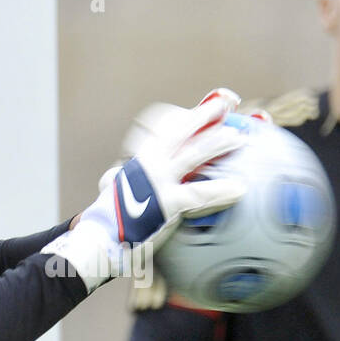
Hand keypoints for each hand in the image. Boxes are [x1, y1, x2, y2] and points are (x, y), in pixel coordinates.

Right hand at [43, 89, 245, 291]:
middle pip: (179, 130)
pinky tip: (240, 189)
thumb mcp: (116, 192)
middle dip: (203, 113)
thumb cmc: (110, 220)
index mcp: (139, 159)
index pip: (164, 129)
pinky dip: (221, 190)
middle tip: (225, 102)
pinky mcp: (166, 201)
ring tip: (238, 136)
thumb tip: (115, 177)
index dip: (186, 116)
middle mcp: (148, 163)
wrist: (99, 238)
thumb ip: (123, 180)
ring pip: (192, 154)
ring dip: (216, 143)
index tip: (205, 104)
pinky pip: (199, 193)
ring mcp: (157, 180)